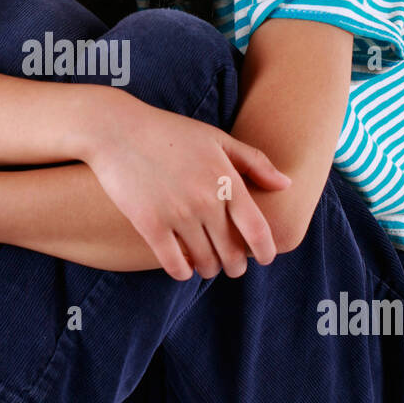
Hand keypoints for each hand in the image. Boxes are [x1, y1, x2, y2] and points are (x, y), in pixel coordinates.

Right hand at [83, 94, 291, 281]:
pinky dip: (183, 271)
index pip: (257, 230)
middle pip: (232, 252)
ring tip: (208, 267)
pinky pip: (174, 263)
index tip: (265, 258)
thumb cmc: (170, 132)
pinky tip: (184, 268)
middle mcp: (205, 201)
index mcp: (226, 181)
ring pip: (204, 261)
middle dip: (235, 265)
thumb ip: (254, 162)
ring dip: (209, 269)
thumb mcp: (216, 138)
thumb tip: (286, 184)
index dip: (265, 250)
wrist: (117, 130)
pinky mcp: (150, 224)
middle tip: (233, 266)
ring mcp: (177, 214)